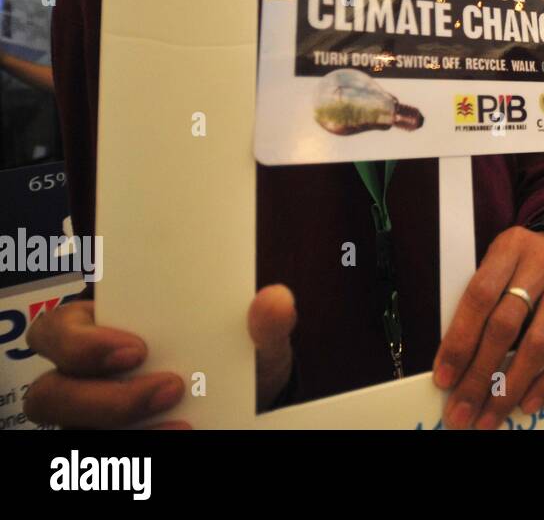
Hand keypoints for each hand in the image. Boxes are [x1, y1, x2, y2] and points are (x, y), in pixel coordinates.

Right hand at [24, 284, 296, 427]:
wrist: (249, 403)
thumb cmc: (231, 359)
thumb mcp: (252, 338)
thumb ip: (263, 321)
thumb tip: (274, 301)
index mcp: (104, 330)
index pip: (57, 329)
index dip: (80, 341)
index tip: (137, 349)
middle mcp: (86, 379)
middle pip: (51, 391)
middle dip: (104, 397)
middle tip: (170, 388)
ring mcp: (90, 420)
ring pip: (68, 431)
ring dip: (118, 428)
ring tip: (182, 425)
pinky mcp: (109, 446)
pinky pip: (100, 461)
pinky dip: (139, 452)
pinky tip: (181, 438)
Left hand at [434, 226, 543, 430]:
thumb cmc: (521, 265)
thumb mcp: (496, 268)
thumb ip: (478, 305)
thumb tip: (452, 365)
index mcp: (509, 247)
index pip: (479, 297)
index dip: (459, 342)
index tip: (444, 380)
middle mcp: (543, 260)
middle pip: (506, 325)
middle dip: (480, 375)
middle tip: (462, 411)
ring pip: (538, 342)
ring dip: (510, 387)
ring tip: (490, 416)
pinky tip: (528, 403)